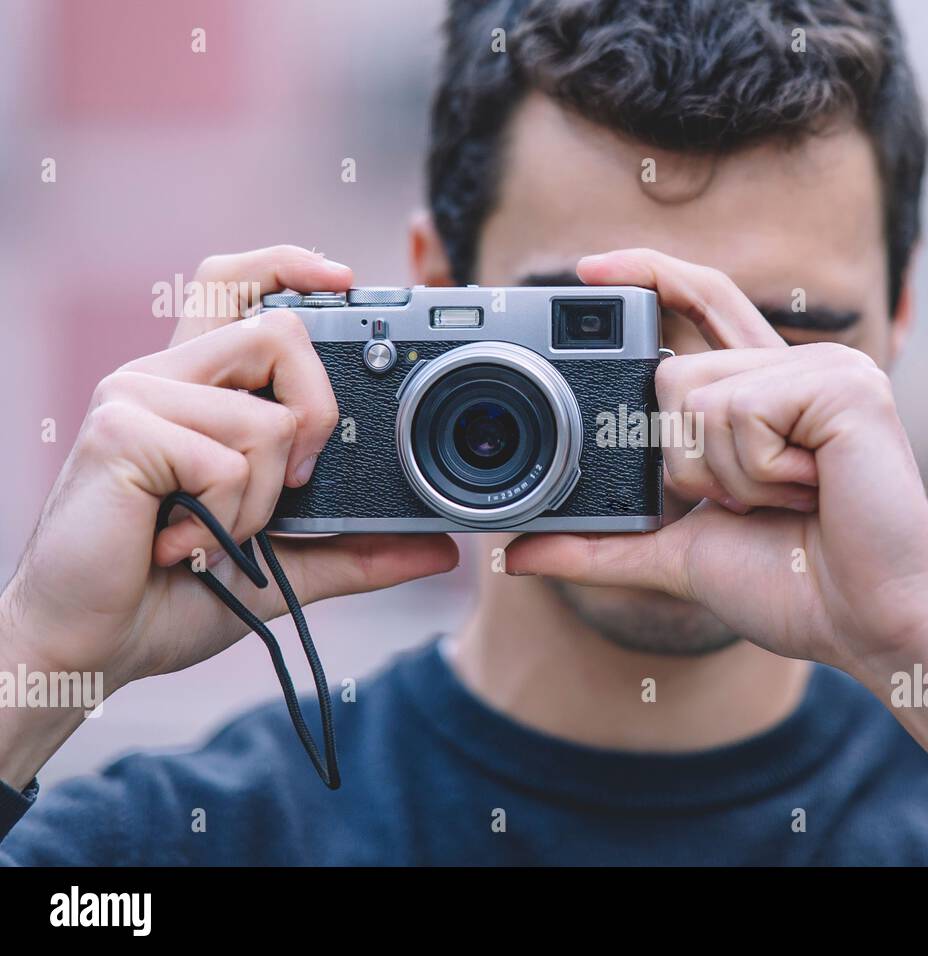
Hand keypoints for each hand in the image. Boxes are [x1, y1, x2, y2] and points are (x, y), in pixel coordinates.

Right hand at [0, 246, 457, 786]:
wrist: (90, 647)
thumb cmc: (172, 595)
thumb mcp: (286, 568)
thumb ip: (359, 551)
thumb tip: (439, 550)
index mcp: (196, 390)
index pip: (233, 284)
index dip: (288, 264)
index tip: (346, 280)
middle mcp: (162, 377)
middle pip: (277, 330)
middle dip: (319, 413)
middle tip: (294, 483)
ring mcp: (136, 397)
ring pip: (266, 414)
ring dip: (263, 498)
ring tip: (212, 533)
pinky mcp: (120, 431)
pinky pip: (228, 459)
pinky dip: (227, 518)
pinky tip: (179, 545)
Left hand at [506, 248, 927, 775]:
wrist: (869, 626)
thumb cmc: (794, 587)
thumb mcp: (676, 556)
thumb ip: (600, 546)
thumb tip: (516, 554)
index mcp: (767, 394)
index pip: (702, 302)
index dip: (648, 274)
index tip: (586, 271)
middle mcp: (798, 368)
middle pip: (672, 374)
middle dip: (687, 463)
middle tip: (754, 503)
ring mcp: (826, 370)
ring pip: (697, 397)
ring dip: (726, 478)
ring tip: (791, 500)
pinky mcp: (846, 386)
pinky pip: (742, 414)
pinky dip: (758, 475)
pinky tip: (813, 490)